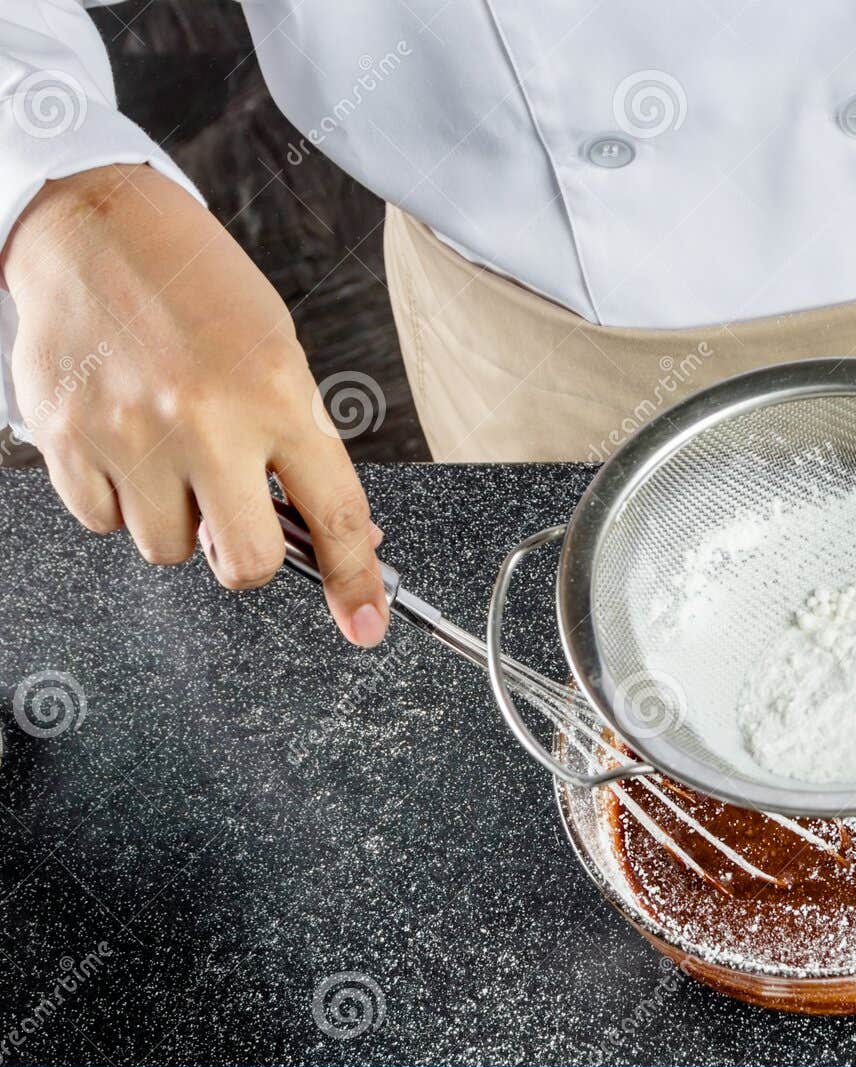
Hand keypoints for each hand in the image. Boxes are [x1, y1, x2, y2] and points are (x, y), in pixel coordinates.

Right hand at [3, 164, 388, 645]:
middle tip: (235, 517)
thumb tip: (343, 534)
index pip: (334, 515)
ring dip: (176, 518)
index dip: (353, 582)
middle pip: (242, 564)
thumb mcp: (281, 356)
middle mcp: (205, 421)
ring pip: (166, 547)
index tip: (364, 624)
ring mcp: (130, 434)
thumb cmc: (200, 289)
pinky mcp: (66, 439)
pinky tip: (126, 441)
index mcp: (278, 396)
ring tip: (171, 449)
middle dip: (245, 557)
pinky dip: (118, 499)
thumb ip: (305, 448)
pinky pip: (102, 521)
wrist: (97, 228)